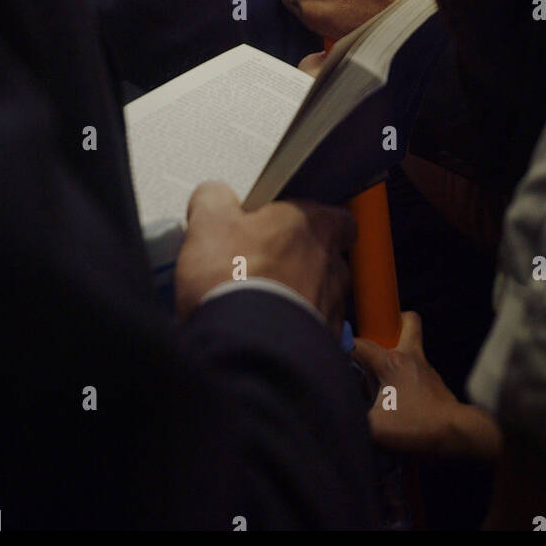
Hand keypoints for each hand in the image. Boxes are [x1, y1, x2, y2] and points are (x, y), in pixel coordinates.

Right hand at [176, 182, 355, 331]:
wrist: (248, 350)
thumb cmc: (234, 280)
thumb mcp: (210, 223)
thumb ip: (214, 199)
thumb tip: (214, 195)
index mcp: (313, 225)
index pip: (336, 217)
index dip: (314, 222)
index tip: (285, 228)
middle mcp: (332, 265)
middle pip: (327, 258)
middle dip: (301, 264)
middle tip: (264, 268)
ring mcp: (332, 308)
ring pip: (321, 299)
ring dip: (298, 301)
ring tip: (260, 308)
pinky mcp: (323, 346)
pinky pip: (312, 334)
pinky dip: (293, 335)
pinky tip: (264, 336)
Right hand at [352, 312, 501, 457]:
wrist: (454, 432)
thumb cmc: (415, 424)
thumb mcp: (374, 427)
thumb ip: (352, 418)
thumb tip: (338, 414)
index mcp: (391, 361)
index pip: (360, 344)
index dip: (344, 345)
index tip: (333, 353)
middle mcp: (410, 356)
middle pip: (408, 321)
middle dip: (391, 323)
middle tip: (374, 343)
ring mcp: (425, 368)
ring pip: (413, 345)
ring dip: (398, 352)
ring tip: (381, 374)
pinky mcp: (434, 382)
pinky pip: (416, 369)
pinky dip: (405, 375)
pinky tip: (397, 395)